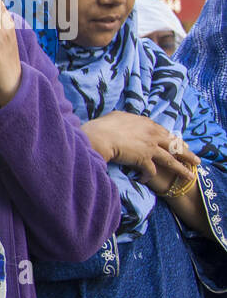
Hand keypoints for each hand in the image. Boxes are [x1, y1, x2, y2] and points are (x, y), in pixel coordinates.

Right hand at [80, 111, 194, 188]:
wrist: (100, 136)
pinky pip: (150, 171)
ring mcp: (150, 148)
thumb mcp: (118, 117)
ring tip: (190, 176)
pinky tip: (145, 180)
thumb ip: (127, 120)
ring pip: (171, 160)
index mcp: (147, 124)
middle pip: (175, 145)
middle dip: (187, 154)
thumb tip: (125, 121)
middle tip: (196, 160)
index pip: (165, 133)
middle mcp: (153, 135)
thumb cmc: (104, 126)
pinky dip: (148, 176)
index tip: (181, 145)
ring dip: (181, 169)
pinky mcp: (143, 159)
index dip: (174, 140)